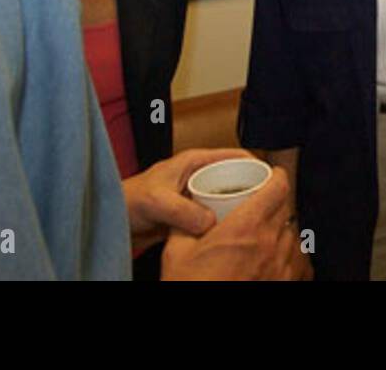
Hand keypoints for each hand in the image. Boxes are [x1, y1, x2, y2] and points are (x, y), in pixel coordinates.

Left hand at [123, 148, 254, 254]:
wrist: (113, 219)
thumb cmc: (129, 201)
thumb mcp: (158, 202)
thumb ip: (184, 210)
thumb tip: (210, 221)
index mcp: (194, 160)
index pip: (235, 155)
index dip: (256, 165)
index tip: (271, 181)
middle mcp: (198, 174)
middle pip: (236, 177)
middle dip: (252, 189)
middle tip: (266, 204)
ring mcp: (196, 193)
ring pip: (228, 196)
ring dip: (239, 206)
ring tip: (253, 218)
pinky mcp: (192, 211)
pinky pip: (217, 212)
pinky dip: (226, 220)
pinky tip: (232, 230)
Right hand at [161, 166, 310, 279]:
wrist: (202, 321)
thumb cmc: (191, 287)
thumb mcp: (177, 251)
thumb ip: (185, 224)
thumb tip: (190, 209)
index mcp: (245, 228)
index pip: (278, 188)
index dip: (276, 176)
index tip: (270, 175)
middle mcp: (269, 244)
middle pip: (286, 208)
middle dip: (275, 202)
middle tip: (261, 205)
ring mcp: (280, 266)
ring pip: (293, 235)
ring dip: (282, 230)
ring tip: (265, 235)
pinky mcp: (285, 283)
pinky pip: (299, 262)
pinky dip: (291, 256)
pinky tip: (277, 259)